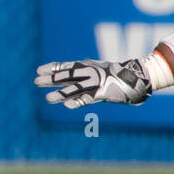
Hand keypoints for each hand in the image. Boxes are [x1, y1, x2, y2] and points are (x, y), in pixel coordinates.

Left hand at [34, 58, 151, 108]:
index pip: (65, 67)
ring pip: (74, 89)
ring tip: (47, 99)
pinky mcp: (103, 93)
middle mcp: (89, 73)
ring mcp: (96, 83)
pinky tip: (67, 106)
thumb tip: (73, 82)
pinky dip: (78, 102)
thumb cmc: (117, 75)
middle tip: (35, 81)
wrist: (138, 76)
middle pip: (66, 77)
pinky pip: (88, 98)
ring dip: (60, 94)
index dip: (52, 68)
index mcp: (87, 67)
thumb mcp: (98, 72)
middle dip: (50, 80)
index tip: (38, 70)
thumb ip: (85, 75)